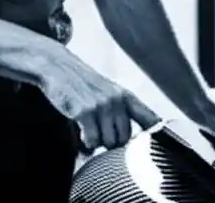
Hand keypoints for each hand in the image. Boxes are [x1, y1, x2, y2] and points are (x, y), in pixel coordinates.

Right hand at [35, 45, 161, 151]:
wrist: (57, 66)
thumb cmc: (83, 83)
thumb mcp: (109, 91)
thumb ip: (123, 110)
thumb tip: (139, 137)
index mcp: (126, 96)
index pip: (150, 119)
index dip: (157, 135)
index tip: (156, 147)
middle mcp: (117, 100)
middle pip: (126, 139)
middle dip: (113, 144)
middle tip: (101, 136)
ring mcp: (101, 105)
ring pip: (109, 143)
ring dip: (98, 144)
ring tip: (90, 134)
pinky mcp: (84, 112)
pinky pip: (92, 141)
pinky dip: (87, 144)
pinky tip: (81, 136)